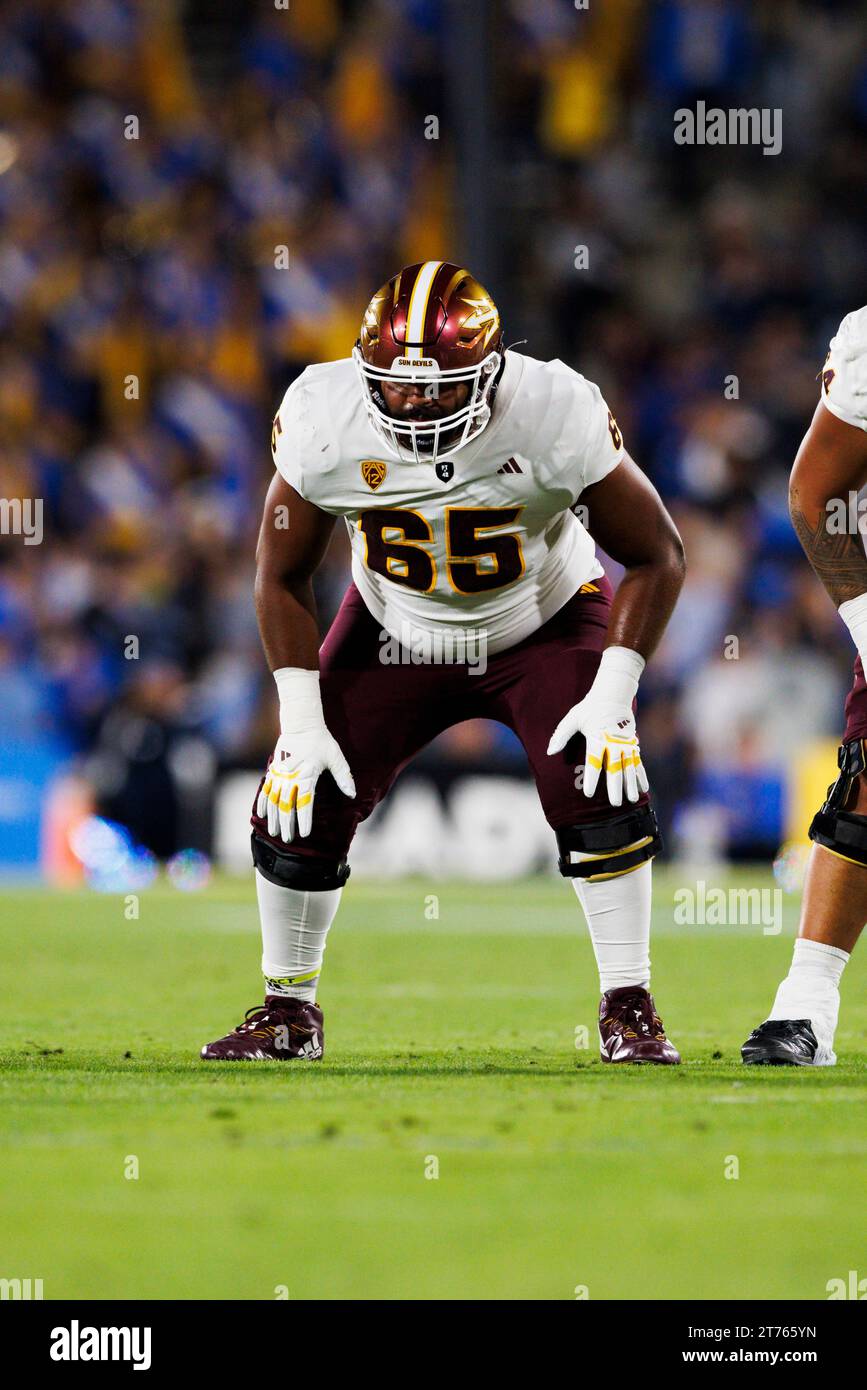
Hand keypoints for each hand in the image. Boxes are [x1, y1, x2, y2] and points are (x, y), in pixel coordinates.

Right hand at [257, 668, 354, 840]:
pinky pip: (265, 789)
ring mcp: (280, 774)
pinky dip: (263, 803)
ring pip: (273, 800)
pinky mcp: (273, 771)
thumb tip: (352, 794)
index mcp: (307, 775)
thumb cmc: (321, 742)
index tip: (304, 833)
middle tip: (289, 839)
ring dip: (273, 817)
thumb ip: (343, 777)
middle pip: (286, 805)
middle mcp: (291, 776)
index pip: (304, 802)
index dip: (304, 819)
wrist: (302, 724)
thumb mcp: (336, 757)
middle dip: (287, 824)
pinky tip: (262, 816)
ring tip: (275, 833)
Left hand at [546, 647, 648, 806]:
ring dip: (631, 784)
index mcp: (597, 737)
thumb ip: (561, 735)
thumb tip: (550, 752)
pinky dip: (641, 775)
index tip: (588, 793)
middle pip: (615, 767)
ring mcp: (625, 743)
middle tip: (615, 803)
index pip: (594, 761)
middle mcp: (613, 742)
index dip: (592, 778)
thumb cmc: (589, 708)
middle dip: (615, 786)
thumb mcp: (572, 718)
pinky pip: (638, 761)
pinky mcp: (633, 743)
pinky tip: (644, 788)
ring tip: (632, 799)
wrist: (613, 694)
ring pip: (630, 767)